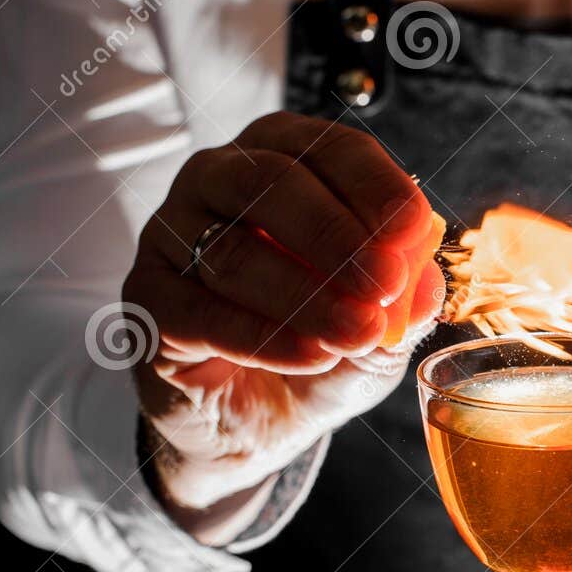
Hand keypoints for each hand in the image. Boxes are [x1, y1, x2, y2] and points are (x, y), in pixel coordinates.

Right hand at [123, 112, 445, 538]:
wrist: (261, 424)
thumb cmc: (323, 349)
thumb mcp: (384, 324)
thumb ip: (406, 295)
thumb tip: (424, 265)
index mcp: (285, 159)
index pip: (328, 148)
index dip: (373, 185)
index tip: (412, 229)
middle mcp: (219, 180)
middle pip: (270, 181)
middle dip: (335, 235)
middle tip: (383, 285)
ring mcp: (172, 236)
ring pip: (233, 250)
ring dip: (307, 295)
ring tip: (358, 334)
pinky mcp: (147, 300)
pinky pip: (200, 312)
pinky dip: (264, 337)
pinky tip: (312, 355)